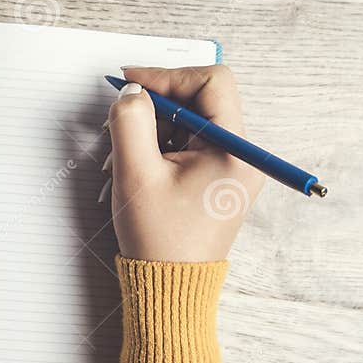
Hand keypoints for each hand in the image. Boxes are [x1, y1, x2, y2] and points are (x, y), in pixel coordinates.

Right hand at [104, 65, 263, 261]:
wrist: (169, 287)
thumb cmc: (159, 238)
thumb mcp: (136, 173)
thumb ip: (130, 121)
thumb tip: (132, 91)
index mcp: (233, 150)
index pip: (211, 82)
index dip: (168, 75)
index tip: (131, 82)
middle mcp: (240, 155)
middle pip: (200, 99)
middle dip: (156, 103)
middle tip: (122, 118)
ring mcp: (229, 167)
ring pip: (190, 120)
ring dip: (154, 126)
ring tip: (125, 154)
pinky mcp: (214, 178)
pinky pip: (188, 142)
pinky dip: (159, 144)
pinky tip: (137, 165)